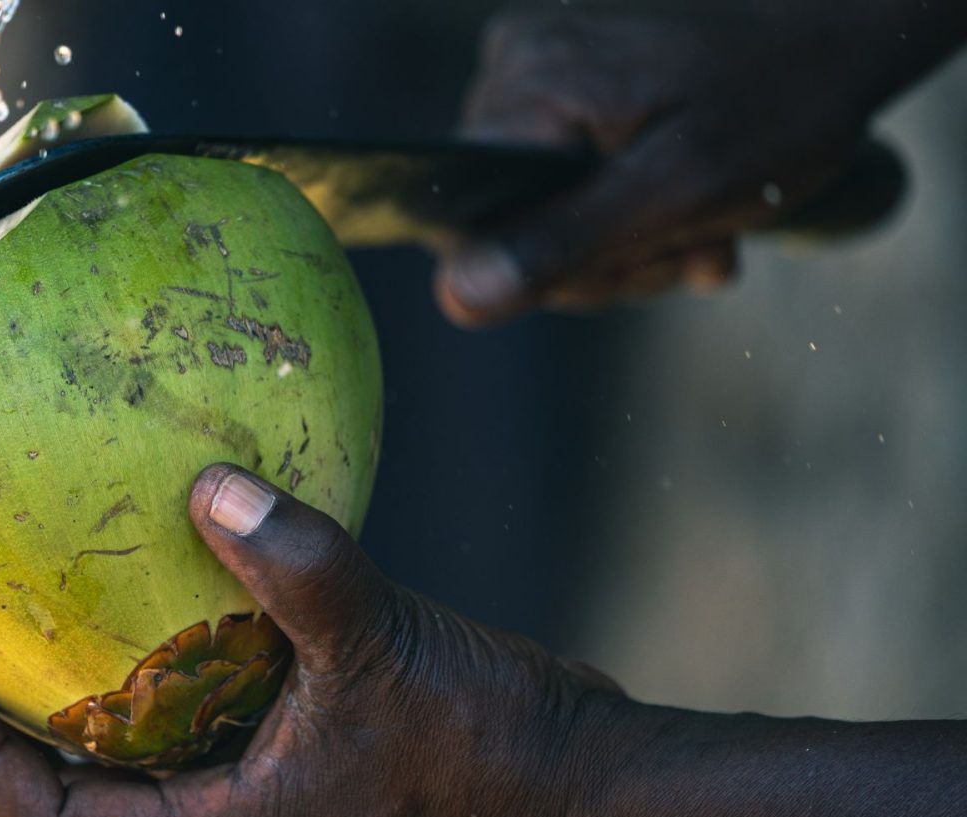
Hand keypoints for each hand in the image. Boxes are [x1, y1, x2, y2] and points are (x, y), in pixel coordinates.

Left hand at [0, 463, 625, 816]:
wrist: (581, 773)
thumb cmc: (487, 739)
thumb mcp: (382, 642)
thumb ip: (295, 564)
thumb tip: (205, 486)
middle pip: (74, 794)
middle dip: (0, 726)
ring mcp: (263, 785)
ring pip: (134, 752)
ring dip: (74, 691)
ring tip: (20, 605)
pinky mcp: (299, 743)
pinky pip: (200, 703)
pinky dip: (161, 654)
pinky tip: (157, 576)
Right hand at [436, 1, 960, 326]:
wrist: (838, 41)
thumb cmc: (778, 106)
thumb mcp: (677, 192)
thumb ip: (563, 243)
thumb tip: (455, 297)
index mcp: (531, 86)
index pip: (465, 222)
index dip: (541, 268)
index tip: (633, 258)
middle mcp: (514, 67)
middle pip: (503, 222)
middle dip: (602, 259)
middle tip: (687, 245)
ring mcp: (536, 74)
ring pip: (538, 213)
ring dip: (626, 245)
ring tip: (701, 230)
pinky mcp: (561, 88)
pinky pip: (562, 182)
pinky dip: (626, 213)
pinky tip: (685, 213)